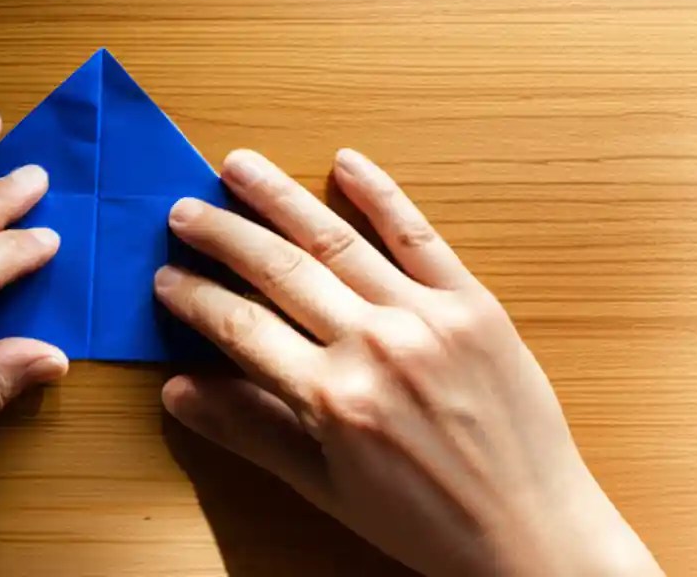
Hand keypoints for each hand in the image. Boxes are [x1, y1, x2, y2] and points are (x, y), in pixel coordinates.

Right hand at [155, 148, 662, 576]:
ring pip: (336, 241)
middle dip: (222, 236)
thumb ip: (249, 431)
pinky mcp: (474, 303)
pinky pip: (419, 236)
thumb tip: (177, 390)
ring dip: (280, 198)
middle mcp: (376, 346)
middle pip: (279, 271)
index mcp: (333, 398)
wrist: (532, 533)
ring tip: (238, 167)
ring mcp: (428, 317)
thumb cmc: (424, 522)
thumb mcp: (324, 487)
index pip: (240, 327)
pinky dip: (381, 195)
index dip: (194, 298)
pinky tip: (346, 163)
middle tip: (181, 211)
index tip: (164, 278)